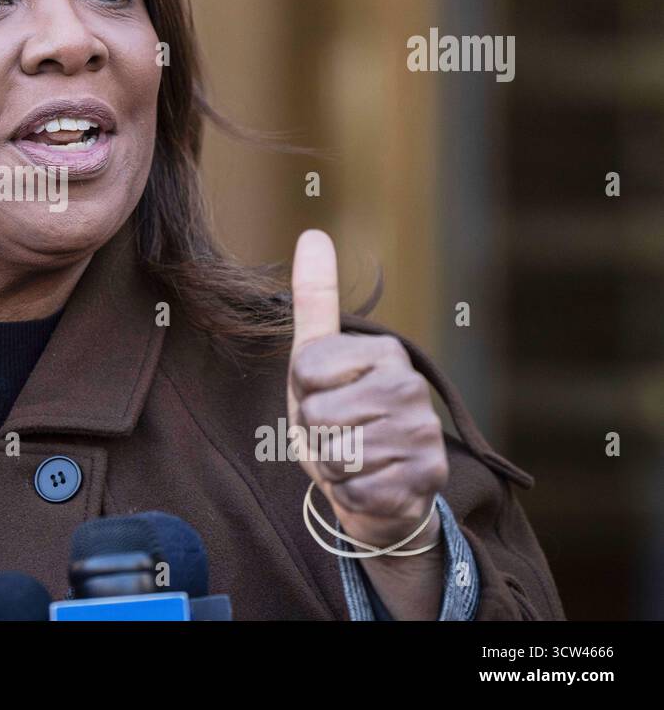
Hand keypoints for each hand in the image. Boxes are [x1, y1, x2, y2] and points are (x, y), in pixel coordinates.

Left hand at [287, 229, 448, 550]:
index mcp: (385, 350)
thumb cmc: (340, 417)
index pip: (304, 370)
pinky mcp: (428, 478)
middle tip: (338, 435)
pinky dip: (351, 495)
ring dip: (333, 466)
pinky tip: (371, 484)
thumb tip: (313, 234)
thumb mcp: (315, 360)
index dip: (301, 394)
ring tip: (354, 459)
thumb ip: (314, 300)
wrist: (376, 487)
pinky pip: (356, 491)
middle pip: (318, 416)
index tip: (323, 396)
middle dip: (315, 435)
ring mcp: (425, 432)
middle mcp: (412, 385)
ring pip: (337, 455)